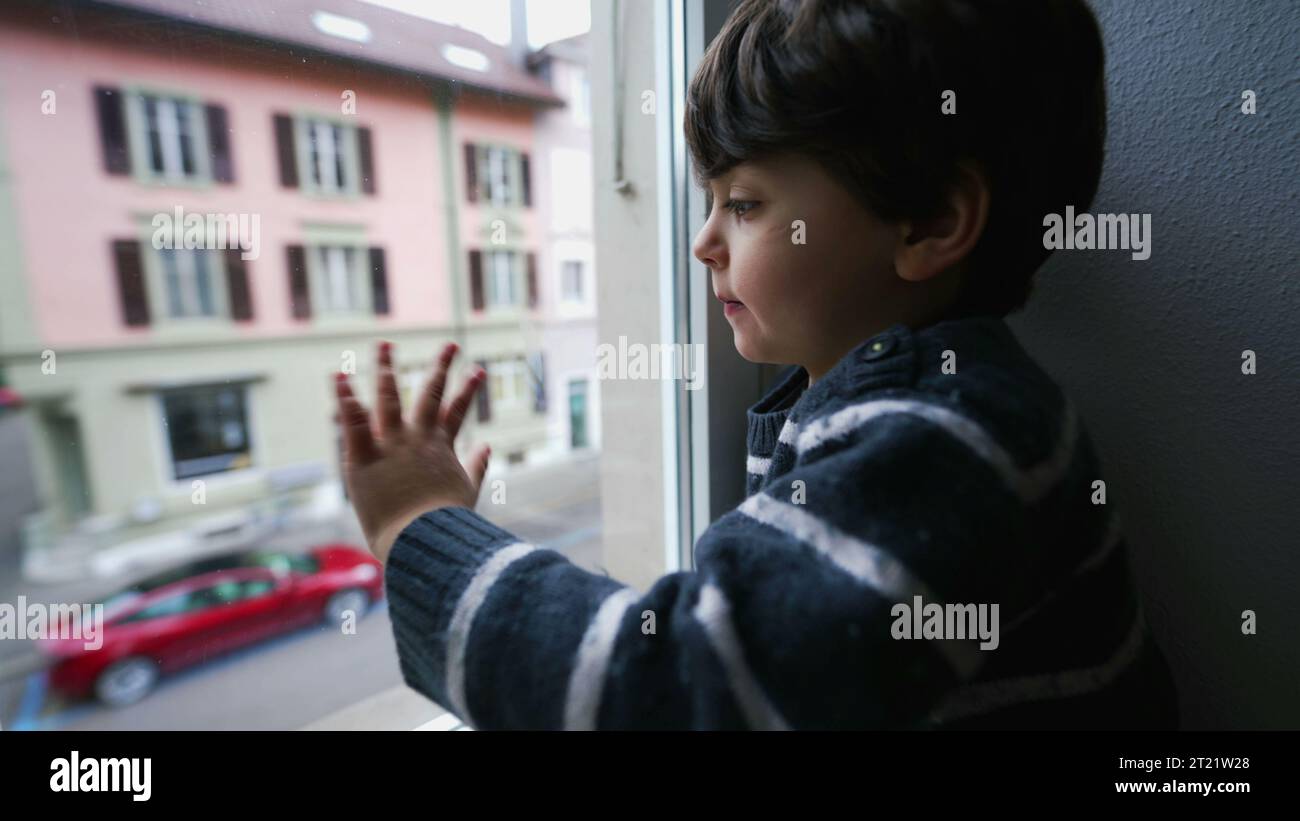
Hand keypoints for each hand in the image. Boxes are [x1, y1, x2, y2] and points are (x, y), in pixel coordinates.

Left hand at [335, 341, 490, 563]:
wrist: (422, 541)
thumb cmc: (445, 525)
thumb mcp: (467, 493)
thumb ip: (476, 467)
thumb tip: (486, 448)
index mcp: (442, 448)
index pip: (458, 411)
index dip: (469, 389)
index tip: (477, 370)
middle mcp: (418, 438)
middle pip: (430, 393)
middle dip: (441, 366)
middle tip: (450, 344)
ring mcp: (392, 445)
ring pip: (389, 397)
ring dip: (386, 368)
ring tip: (385, 345)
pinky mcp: (364, 458)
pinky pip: (353, 423)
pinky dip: (346, 398)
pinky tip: (339, 376)